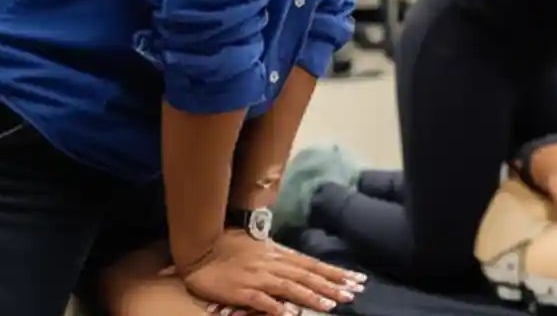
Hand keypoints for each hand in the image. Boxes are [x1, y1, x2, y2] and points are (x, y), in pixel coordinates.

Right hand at [172, 231, 366, 314]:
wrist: (200, 247)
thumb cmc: (229, 247)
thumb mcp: (260, 249)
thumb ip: (281, 259)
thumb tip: (303, 268)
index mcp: (278, 254)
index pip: (312, 264)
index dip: (334, 272)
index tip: (355, 279)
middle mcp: (272, 264)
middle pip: (307, 275)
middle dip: (331, 285)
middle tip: (353, 293)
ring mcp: (257, 277)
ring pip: (290, 287)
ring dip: (311, 296)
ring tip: (331, 305)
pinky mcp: (241, 291)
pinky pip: (261, 301)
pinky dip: (276, 307)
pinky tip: (289, 315)